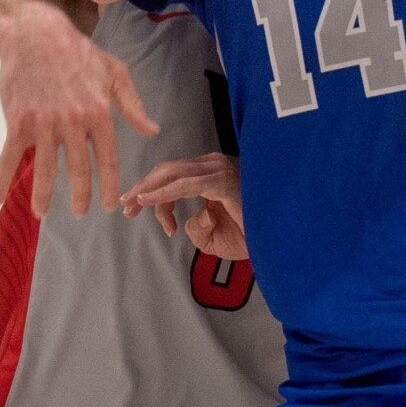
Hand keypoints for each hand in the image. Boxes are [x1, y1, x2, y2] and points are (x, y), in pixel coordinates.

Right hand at [0, 1, 158, 217]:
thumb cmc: (77, 50)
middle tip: (81, 212)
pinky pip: (9, 156)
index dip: (109, 184)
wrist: (34, 32)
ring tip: (41, 212)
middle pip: (78, 169)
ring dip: (42, 195)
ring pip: (45, 169)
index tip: (110, 204)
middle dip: (80, 195)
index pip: (109, 157)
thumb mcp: (114, 71)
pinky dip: (1, 179)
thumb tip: (152, 131)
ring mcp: (44, 123)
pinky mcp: (18, 120)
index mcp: (100, 112)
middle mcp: (74, 122)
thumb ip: (133, 105)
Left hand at [120, 153, 246, 261]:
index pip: (173, 175)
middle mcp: (215, 167)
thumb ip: (199, 230)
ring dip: (147, 189)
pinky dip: (162, 193)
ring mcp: (219, 171)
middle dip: (143, 186)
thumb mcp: (216, 238)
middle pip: (168, 170)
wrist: (280, 239)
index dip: (151, 191)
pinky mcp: (222, 182)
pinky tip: (147, 201)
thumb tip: (188, 222)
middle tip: (125, 206)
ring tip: (131, 204)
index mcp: (213, 174)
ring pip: (172, 173)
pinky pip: (185, 185)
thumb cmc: (254, 236)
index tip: (136, 209)